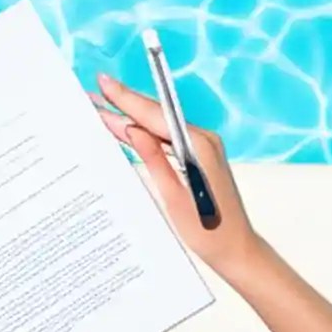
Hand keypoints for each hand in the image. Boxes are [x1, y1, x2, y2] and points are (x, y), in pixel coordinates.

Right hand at [93, 73, 260, 273]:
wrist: (236, 249)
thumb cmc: (208, 231)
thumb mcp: (173, 196)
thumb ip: (154, 159)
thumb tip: (132, 128)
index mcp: (198, 146)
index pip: (155, 115)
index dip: (126, 98)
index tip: (104, 83)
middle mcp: (203, 139)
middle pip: (157, 114)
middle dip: (124, 102)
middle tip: (95, 90)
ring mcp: (202, 146)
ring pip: (160, 125)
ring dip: (131, 116)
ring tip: (102, 107)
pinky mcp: (199, 156)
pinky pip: (167, 137)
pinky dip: (144, 132)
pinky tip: (124, 128)